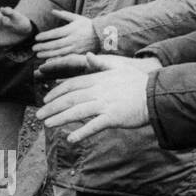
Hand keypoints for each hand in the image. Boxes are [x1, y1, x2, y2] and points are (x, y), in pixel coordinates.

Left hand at [34, 9, 97, 58]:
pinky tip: (49, 60)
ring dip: (48, 54)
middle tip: (34, 48)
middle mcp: (73, 39)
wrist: (103, 35)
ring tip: (38, 54)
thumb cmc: (88, 25)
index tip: (36, 38)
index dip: (45, 36)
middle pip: (55, 44)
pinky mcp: (79, 54)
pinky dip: (57, 59)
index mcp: (71, 29)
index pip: (55, 33)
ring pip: (59, 52)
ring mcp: (76, 48)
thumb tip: (53, 11)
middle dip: (43, 46)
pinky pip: (66, 58)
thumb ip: (64, 15)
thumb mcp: (76, 18)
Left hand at [37, 54, 160, 141]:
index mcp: (99, 80)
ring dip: (60, 118)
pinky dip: (82, 132)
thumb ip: (101, 63)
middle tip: (39, 115)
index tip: (47, 100)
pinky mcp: (113, 117)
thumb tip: (88, 56)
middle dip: (52, 106)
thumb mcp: (119, 69)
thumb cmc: (138, 83)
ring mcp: (105, 104)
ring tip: (47, 124)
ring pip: (77, 111)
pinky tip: (71, 139)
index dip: (57, 93)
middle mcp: (99, 91)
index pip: (72, 85)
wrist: (156, 95)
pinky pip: (94, 126)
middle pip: (70, 98)